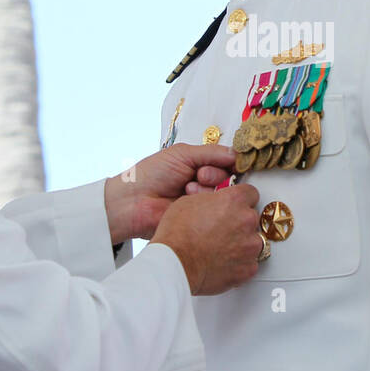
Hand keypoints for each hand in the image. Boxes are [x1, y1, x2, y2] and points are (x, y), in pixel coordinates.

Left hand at [104, 143, 236, 242]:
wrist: (133, 201)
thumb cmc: (151, 174)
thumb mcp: (182, 154)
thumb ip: (212, 153)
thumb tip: (237, 154)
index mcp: (200, 164)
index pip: (228, 161)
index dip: (231, 162)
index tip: (231, 162)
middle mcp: (204, 182)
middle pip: (229, 178)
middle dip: (214, 174)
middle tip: (199, 176)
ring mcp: (202, 200)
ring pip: (223, 194)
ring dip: (206, 189)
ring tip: (186, 190)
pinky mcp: (200, 218)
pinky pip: (214, 209)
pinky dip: (203, 203)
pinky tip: (187, 201)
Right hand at [151, 183, 262, 294]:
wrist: (175, 264)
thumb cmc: (177, 235)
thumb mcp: (188, 202)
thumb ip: (211, 200)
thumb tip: (214, 203)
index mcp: (234, 200)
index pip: (250, 193)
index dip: (240, 200)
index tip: (235, 205)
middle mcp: (246, 221)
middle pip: (251, 217)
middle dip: (239, 222)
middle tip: (220, 229)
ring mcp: (250, 246)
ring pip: (253, 241)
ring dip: (241, 243)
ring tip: (220, 248)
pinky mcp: (247, 267)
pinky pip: (249, 263)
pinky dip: (239, 263)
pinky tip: (222, 261)